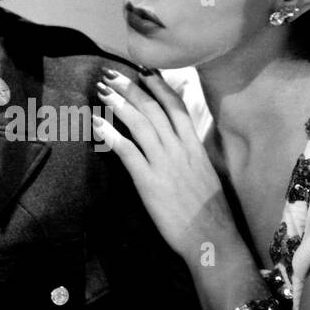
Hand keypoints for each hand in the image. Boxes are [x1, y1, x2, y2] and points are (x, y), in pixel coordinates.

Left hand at [93, 68, 240, 260]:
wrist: (212, 238)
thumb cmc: (210, 212)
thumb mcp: (206, 174)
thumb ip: (193, 154)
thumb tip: (181, 140)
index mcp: (194, 147)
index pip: (176, 107)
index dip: (159, 86)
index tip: (144, 72)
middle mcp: (180, 149)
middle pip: (153, 109)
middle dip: (131, 88)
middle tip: (111, 75)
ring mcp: (164, 164)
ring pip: (140, 123)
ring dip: (119, 103)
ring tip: (102, 90)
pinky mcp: (149, 182)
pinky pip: (127, 151)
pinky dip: (111, 134)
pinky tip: (97, 123)